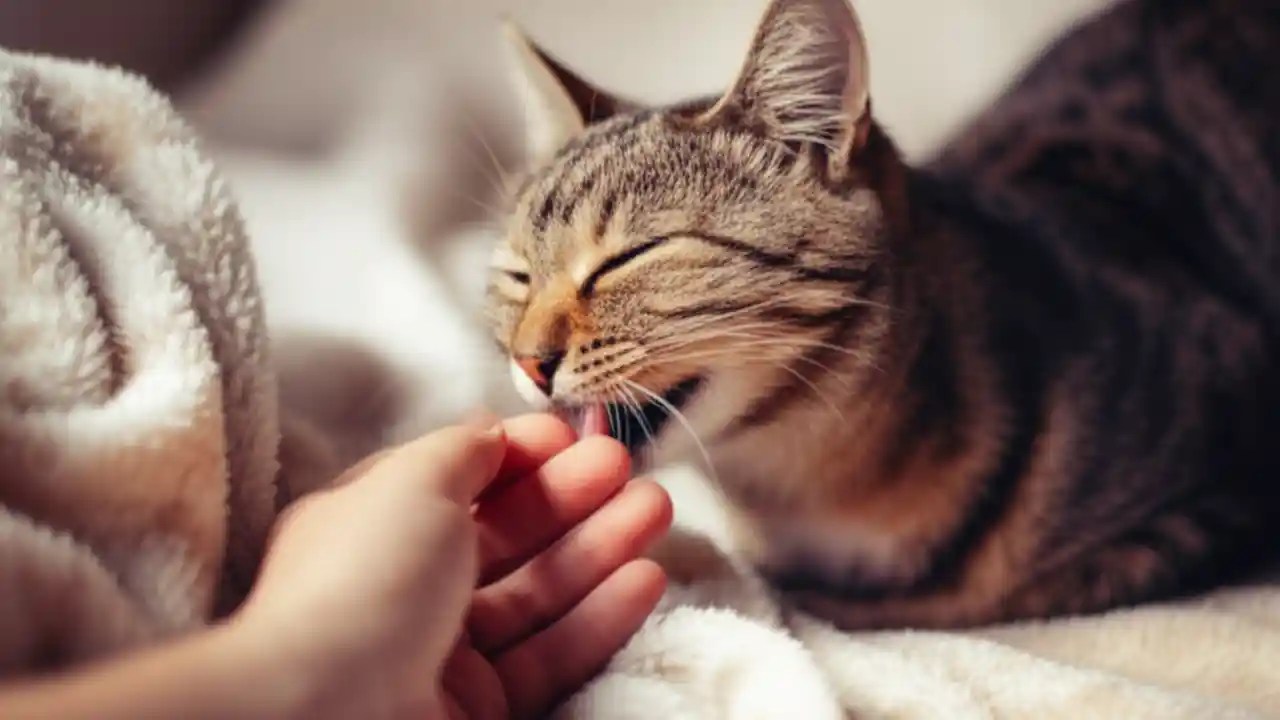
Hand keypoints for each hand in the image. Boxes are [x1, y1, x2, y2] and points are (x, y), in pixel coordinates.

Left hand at [234, 414, 670, 719]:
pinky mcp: (477, 708)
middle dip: (571, 495)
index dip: (516, 453)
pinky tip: (643, 580)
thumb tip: (496, 430)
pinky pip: (548, 656)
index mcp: (371, 524)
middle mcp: (404, 586)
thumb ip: (463, 446)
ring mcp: (441, 652)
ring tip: (655, 511)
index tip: (572, 434)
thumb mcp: (411, 481)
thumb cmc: (364, 578)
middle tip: (628, 468)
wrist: (326, 712)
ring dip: (598, 548)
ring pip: (535, 592)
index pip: (457, 480)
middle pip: (504, 534)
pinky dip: (597, 617)